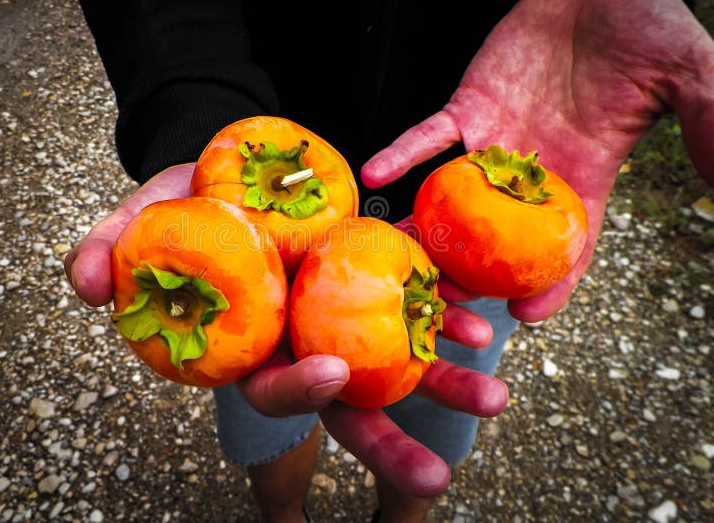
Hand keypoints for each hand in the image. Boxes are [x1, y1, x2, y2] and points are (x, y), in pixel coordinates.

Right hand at [65, 164, 507, 496]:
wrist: (230, 168)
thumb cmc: (179, 202)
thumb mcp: (137, 219)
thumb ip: (108, 250)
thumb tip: (82, 285)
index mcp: (247, 343)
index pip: (271, 383)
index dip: (298, 390)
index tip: (333, 374)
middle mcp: (298, 339)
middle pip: (346, 401)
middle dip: (390, 437)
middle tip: (439, 472)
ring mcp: (338, 311)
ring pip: (393, 359)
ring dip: (443, 378)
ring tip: (495, 392)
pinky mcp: (367, 273)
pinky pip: (414, 297)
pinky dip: (448, 307)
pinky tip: (483, 314)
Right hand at [239, 272, 506, 497]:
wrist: (232, 259)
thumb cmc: (232, 327)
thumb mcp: (250, 370)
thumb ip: (288, 388)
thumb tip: (336, 377)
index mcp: (336, 385)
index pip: (368, 428)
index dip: (399, 455)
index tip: (438, 478)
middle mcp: (362, 346)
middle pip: (412, 371)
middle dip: (454, 388)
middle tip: (496, 400)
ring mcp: (370, 299)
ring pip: (422, 314)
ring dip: (455, 324)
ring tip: (482, 335)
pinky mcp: (373, 252)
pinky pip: (412, 258)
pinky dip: (438, 266)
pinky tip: (462, 279)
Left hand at [362, 0, 713, 321]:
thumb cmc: (646, 30)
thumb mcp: (687, 73)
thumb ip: (706, 119)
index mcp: (584, 180)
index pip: (568, 246)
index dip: (550, 285)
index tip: (525, 316)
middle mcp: (532, 175)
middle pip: (497, 238)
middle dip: (469, 273)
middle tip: (441, 302)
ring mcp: (494, 143)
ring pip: (453, 198)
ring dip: (426, 227)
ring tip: (397, 255)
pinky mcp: (467, 107)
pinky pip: (427, 136)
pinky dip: (401, 154)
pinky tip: (374, 174)